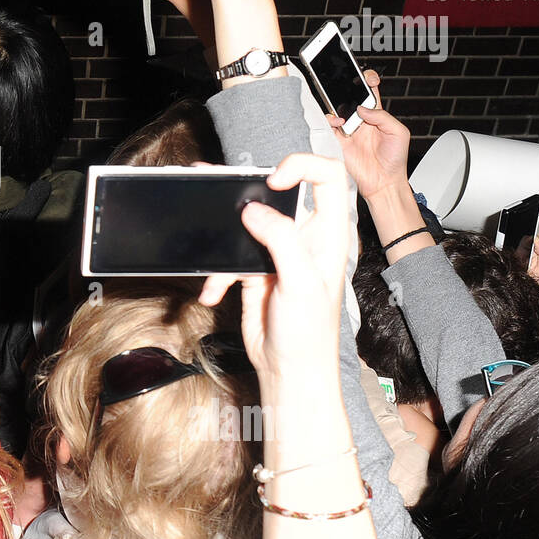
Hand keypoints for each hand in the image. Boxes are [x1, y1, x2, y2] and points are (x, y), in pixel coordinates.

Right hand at [200, 154, 349, 385]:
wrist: (289, 371)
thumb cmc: (311, 334)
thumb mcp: (301, 283)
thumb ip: (281, 240)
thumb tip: (253, 211)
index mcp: (328, 235)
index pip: (328, 179)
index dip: (302, 167)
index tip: (273, 180)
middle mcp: (304, 238)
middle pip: (278, 196)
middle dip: (248, 194)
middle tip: (224, 190)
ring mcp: (278, 253)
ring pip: (247, 225)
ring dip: (225, 237)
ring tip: (209, 237)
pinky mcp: (254, 271)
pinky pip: (229, 259)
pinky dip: (216, 274)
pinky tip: (212, 291)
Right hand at [327, 70, 410, 200]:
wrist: (384, 182)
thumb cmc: (395, 160)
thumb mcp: (400, 133)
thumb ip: (383, 117)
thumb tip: (363, 108)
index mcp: (377, 115)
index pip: (370, 93)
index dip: (368, 81)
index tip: (368, 78)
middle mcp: (362, 121)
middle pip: (350, 98)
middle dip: (347, 89)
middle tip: (348, 86)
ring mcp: (349, 130)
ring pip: (338, 110)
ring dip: (337, 106)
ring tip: (345, 112)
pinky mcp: (339, 141)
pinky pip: (329, 127)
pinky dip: (330, 121)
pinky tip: (338, 122)